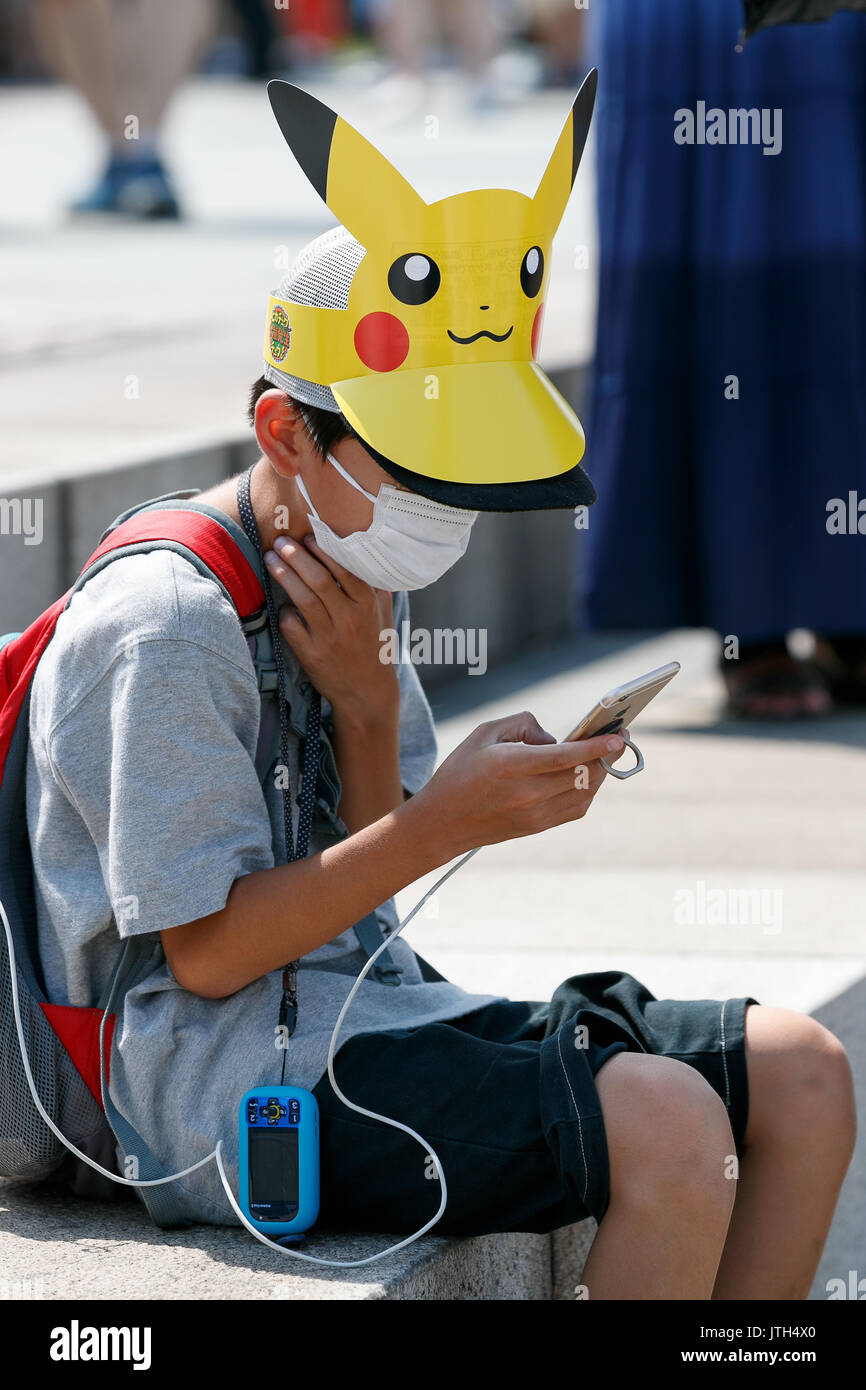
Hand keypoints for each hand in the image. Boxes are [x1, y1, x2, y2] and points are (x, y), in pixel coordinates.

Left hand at [263, 535, 398, 721]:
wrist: (367, 693)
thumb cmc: (375, 648)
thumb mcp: (383, 616)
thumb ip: (376, 587)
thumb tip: (366, 555)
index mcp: (368, 606)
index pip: (345, 570)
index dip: (324, 550)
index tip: (308, 536)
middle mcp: (350, 620)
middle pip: (319, 580)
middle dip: (296, 557)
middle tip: (281, 541)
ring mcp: (330, 638)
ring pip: (303, 599)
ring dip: (284, 575)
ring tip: (271, 559)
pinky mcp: (312, 654)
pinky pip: (292, 626)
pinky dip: (284, 612)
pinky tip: (280, 602)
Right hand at [411, 710, 626, 859]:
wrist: (442, 822)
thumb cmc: (460, 772)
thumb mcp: (484, 733)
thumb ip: (523, 724)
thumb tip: (554, 738)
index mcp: (511, 766)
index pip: (564, 757)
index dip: (596, 747)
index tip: (618, 737)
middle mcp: (527, 794)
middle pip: (582, 774)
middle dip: (607, 756)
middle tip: (620, 738)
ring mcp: (535, 814)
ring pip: (585, 793)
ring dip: (600, 772)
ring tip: (605, 754)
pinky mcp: (539, 826)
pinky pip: (576, 808)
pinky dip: (588, 789)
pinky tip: (586, 774)